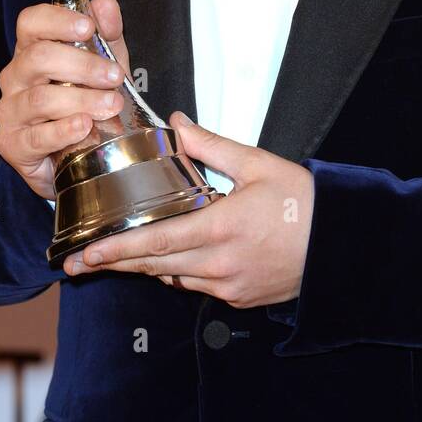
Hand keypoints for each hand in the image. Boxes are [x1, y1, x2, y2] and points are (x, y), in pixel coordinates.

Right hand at [0, 0, 129, 199]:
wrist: (78, 158)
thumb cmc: (86, 104)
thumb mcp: (104, 66)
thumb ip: (107, 35)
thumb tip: (104, 4)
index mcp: (32, 51)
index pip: (30, 22)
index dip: (57, 20)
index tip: (88, 27)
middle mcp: (15, 77)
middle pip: (38, 58)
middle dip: (82, 65)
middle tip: (115, 76)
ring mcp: (10, 111)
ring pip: (40, 99)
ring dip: (82, 100)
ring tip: (112, 105)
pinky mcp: (13, 144)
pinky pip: (36, 136)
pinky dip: (64, 130)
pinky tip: (85, 126)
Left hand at [63, 111, 314, 309]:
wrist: (344, 245)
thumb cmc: (305, 203)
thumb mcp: (259, 165)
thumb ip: (211, 146)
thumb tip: (176, 124)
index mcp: (219, 229)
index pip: (154, 243)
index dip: (115, 250)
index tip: (86, 253)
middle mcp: (218, 265)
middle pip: (154, 266)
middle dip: (114, 264)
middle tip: (77, 264)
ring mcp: (229, 286)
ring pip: (173, 278)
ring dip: (144, 268)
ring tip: (115, 258)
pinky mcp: (240, 297)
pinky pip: (197, 286)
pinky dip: (178, 272)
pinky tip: (169, 259)